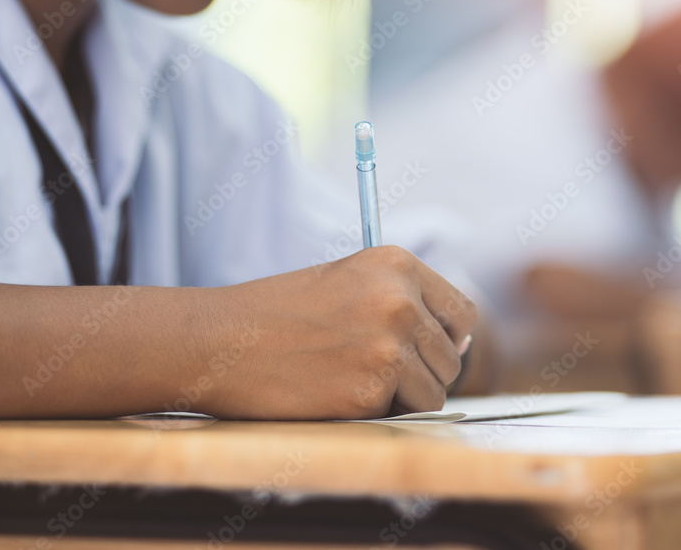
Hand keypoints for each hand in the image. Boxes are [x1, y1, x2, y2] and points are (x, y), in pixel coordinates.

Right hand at [198, 246, 476, 419]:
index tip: (427, 352)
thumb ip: (404, 301)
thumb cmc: (278, 314)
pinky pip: (400, 416)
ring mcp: (388, 346)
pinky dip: (374, 414)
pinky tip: (334, 394)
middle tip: (371, 371)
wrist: (218, 341)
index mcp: (397, 265)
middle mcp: (400, 301)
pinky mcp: (371, 391)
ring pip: (433, 394)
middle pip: (450, 358)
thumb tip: (461, 346)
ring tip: (350, 380)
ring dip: (401, 399)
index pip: (462, 313)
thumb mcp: (348, 281)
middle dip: (421, 373)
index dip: (448, 339)